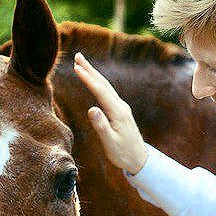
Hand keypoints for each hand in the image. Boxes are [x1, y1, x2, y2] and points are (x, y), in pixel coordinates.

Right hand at [73, 52, 147, 174]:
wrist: (139, 160)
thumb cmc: (123, 154)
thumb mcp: (110, 143)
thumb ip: (101, 126)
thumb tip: (91, 109)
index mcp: (118, 112)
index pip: (100, 91)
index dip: (88, 79)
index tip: (76, 67)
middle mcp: (121, 107)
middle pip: (104, 84)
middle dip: (90, 69)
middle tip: (77, 55)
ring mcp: (122, 108)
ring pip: (106, 87)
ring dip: (94, 75)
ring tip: (82, 64)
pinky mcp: (121, 111)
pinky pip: (108, 93)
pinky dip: (98, 84)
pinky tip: (94, 82)